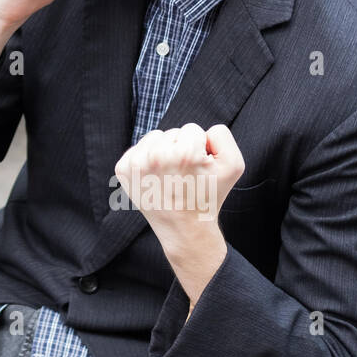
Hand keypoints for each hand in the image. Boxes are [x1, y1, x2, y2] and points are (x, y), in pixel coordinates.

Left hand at [113, 123, 244, 238]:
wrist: (184, 228)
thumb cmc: (209, 196)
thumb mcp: (233, 165)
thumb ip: (221, 135)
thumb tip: (198, 130)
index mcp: (184, 153)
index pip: (192, 128)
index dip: (199, 148)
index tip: (197, 169)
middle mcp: (156, 156)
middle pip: (172, 132)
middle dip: (180, 149)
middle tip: (184, 176)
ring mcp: (136, 163)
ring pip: (155, 137)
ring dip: (163, 151)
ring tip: (170, 176)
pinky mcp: (122, 169)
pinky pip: (138, 148)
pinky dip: (147, 159)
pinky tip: (155, 177)